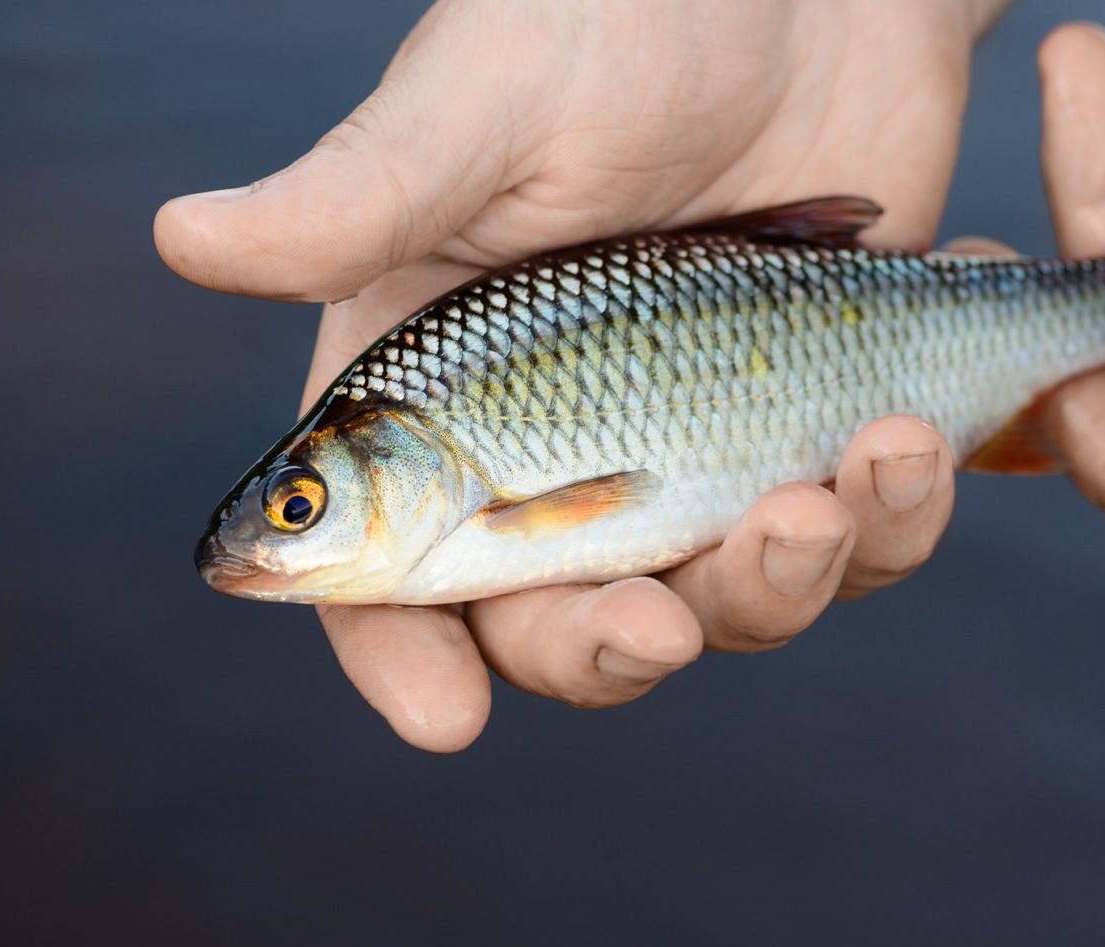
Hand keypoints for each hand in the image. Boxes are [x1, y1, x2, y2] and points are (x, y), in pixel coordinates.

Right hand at [157, 0, 1005, 749]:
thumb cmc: (622, 12)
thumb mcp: (491, 102)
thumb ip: (365, 195)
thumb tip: (184, 237)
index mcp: (444, 397)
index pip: (394, 566)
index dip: (400, 653)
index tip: (443, 718)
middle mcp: (564, 452)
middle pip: (563, 625)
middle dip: (616, 646)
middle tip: (668, 620)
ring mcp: (701, 455)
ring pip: (732, 603)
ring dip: (791, 576)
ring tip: (860, 455)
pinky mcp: (821, 432)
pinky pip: (862, 536)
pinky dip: (901, 509)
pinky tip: (919, 417)